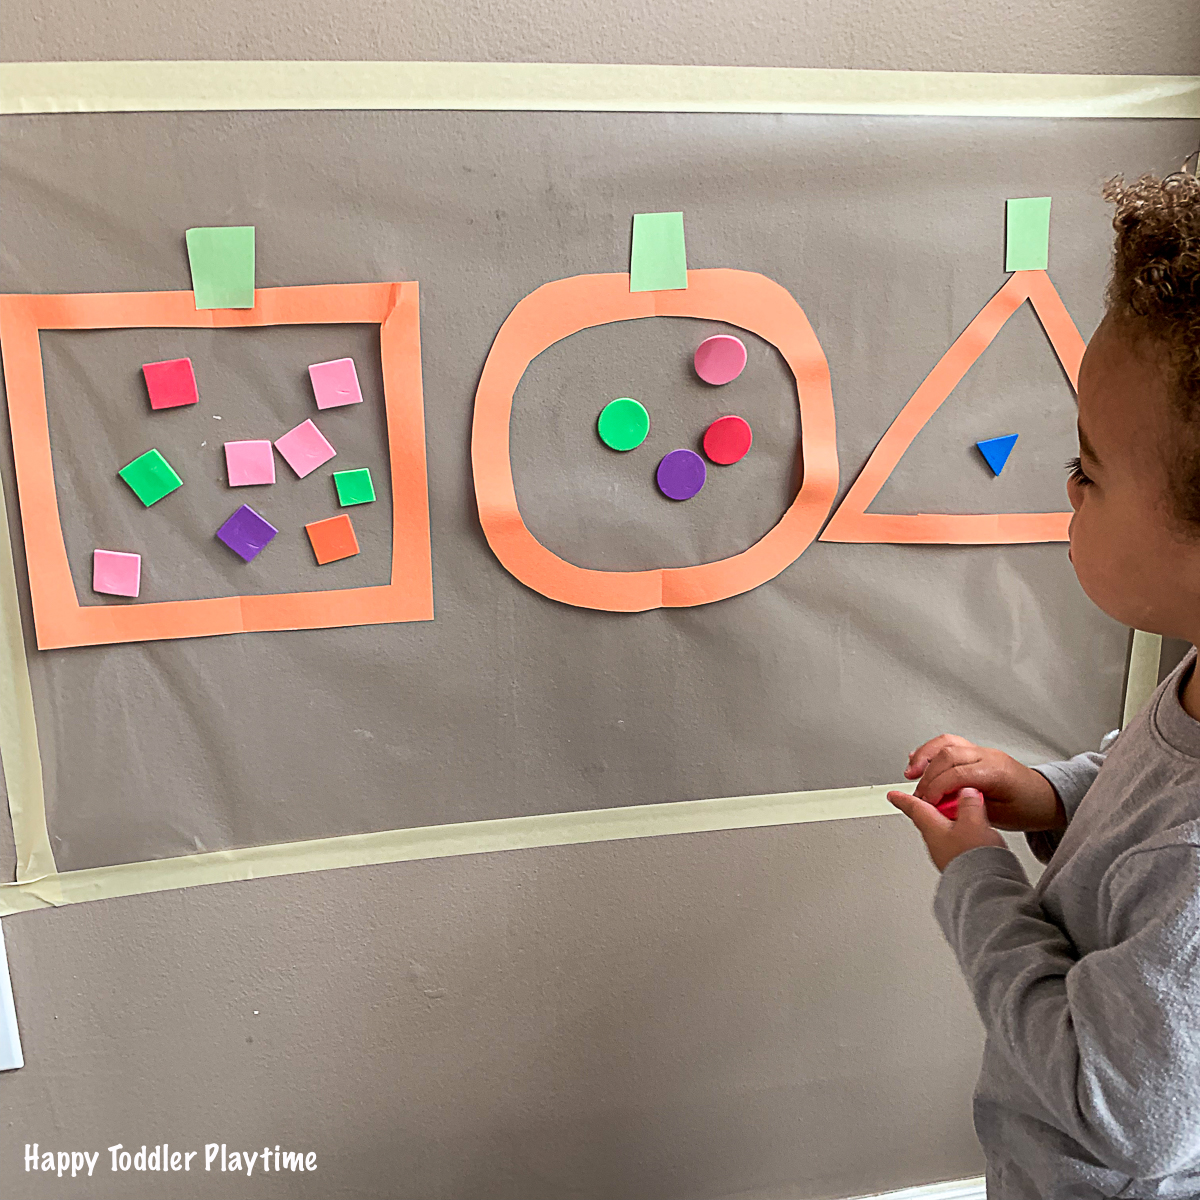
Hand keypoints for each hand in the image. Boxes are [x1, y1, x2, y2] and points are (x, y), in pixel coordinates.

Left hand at [887, 787, 1005, 870]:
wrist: (984, 888)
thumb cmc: (972, 857)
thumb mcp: (973, 821)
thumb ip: (968, 803)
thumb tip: (966, 792)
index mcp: (931, 828)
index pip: (914, 808)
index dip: (903, 799)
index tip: (892, 795)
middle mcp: (935, 843)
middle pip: (928, 819)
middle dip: (930, 806)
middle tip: (931, 798)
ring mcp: (946, 855)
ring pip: (943, 831)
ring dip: (948, 820)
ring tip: (960, 812)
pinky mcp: (959, 864)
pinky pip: (955, 843)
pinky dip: (960, 833)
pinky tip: (974, 834)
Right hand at [902, 734, 1065, 832]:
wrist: (1045, 800)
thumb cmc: (1028, 809)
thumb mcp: (998, 817)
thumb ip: (967, 807)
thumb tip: (941, 806)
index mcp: (996, 771)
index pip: (956, 773)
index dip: (936, 788)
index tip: (926, 803)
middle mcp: (989, 756)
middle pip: (948, 754)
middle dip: (927, 774)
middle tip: (919, 794)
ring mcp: (983, 751)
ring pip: (947, 743)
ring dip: (925, 756)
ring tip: (911, 772)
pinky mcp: (978, 753)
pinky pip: (951, 744)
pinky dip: (932, 750)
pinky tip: (920, 759)